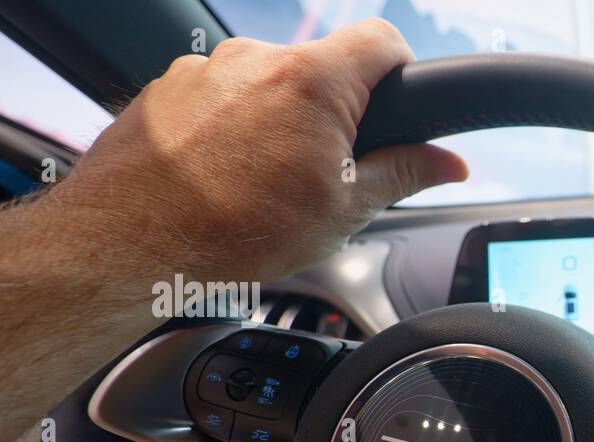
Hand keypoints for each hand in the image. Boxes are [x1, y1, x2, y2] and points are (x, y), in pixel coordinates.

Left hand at [49, 17, 466, 280]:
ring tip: (264, 188)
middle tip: (326, 175)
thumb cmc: (238, 230)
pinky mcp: (169, 87)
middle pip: (322, 71)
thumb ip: (404, 174)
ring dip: (278, 126)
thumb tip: (449, 162)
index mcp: (314, 81)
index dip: (401, 71)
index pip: (383, 41)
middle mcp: (259, 58)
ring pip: (268, 88)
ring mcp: (208, 68)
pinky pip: (221, 100)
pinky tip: (224, 180)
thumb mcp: (346, 210)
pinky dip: (231, 132)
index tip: (397, 105)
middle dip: (333, 117)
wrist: (137, 242)